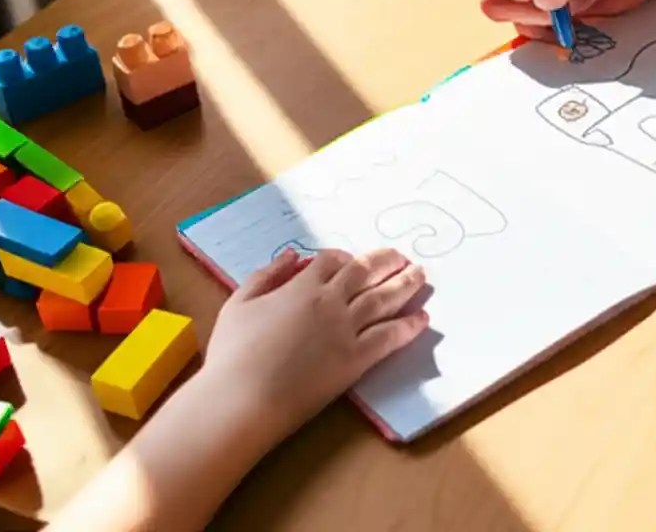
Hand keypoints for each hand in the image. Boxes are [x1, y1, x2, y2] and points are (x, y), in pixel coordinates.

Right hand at [203, 247, 428, 437]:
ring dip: (406, 284)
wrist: (242, 399)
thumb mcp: (238, 303)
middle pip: (366, 273)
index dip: (345, 257)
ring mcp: (346, 331)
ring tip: (421, 275)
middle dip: (386, 261)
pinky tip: (423, 318)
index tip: (352, 260)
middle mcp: (330, 303)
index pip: (332, 260)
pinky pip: (390, 337)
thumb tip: (291, 255)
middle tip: (402, 258)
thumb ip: (266, 275)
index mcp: (301, 287)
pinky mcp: (356, 361)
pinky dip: (409, 326)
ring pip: (384, 300)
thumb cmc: (232, 354)